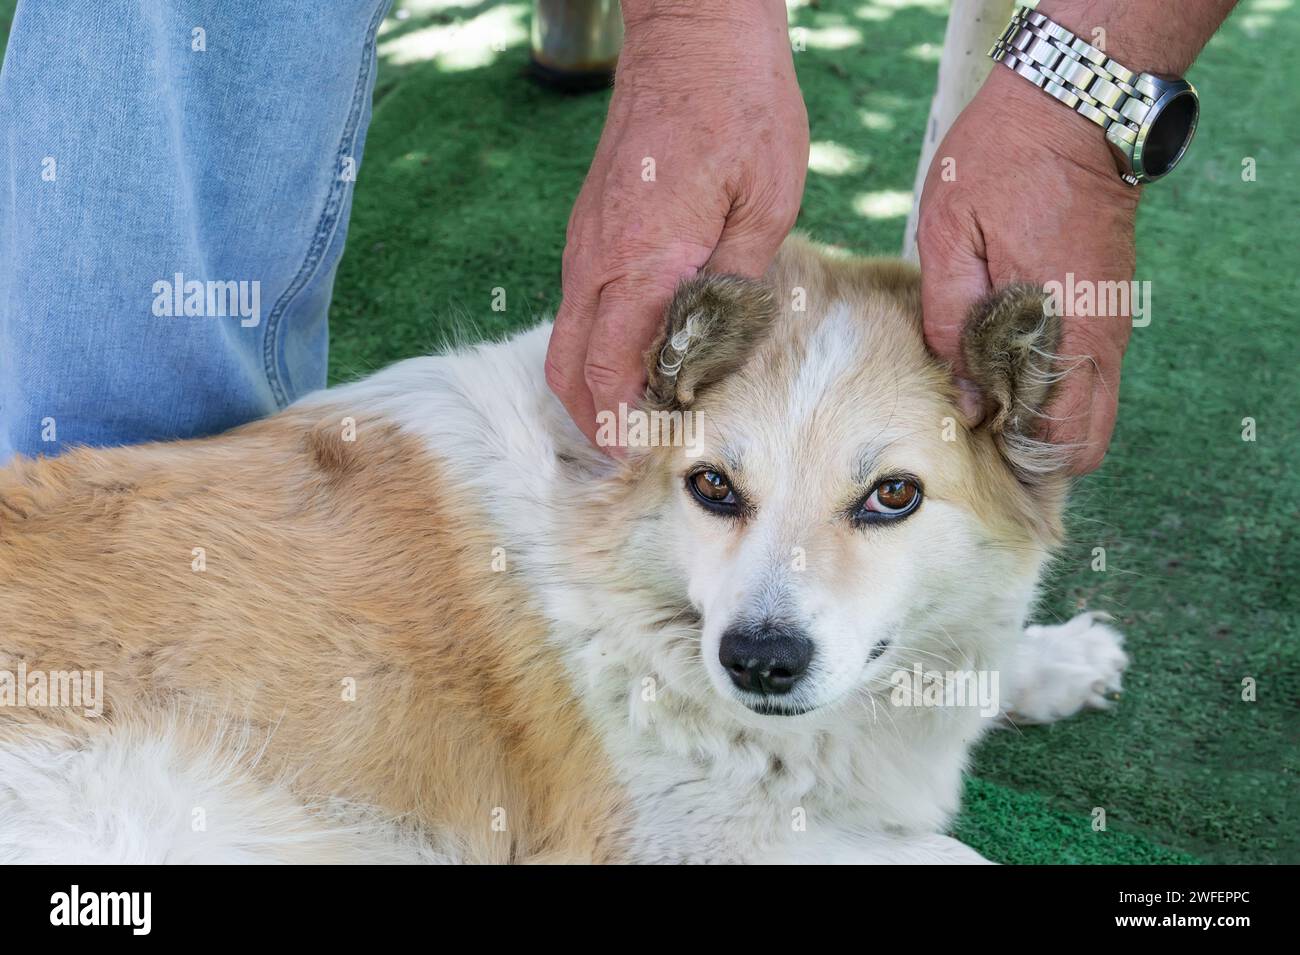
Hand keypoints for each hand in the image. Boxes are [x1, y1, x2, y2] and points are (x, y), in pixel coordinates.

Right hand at [546, 2, 807, 451]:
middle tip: (627, 448)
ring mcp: (588, 237)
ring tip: (637, 411)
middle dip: (589, 416)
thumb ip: (736, 281)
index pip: (607, 366)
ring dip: (593, 381)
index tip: (637, 453)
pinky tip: (641, 349)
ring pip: (569, 333)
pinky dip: (597, 341)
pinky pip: (582, 300)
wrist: (692, 32)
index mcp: (643, 258)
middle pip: (567, 363)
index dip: (616, 421)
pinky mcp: (593, 221)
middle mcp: (599, 255)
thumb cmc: (739, 105)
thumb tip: (717, 344)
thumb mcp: (765, 201)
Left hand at [916, 65, 1140, 473]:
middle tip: (980, 430)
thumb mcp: (950, 240)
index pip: (1062, 439)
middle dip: (1035, 451)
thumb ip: (954, 324)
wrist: (1071, 107)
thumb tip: (966, 400)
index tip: (971, 440)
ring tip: (985, 398)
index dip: (1015, 457)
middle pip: (1086, 438)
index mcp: (1063, 329)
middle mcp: (1099, 337)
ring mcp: (1110, 323)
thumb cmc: (998, 166)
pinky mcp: (1107, 305)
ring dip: (1044, 418)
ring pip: (1090, 408)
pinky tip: (1004, 363)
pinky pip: (1089, 373)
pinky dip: (1054, 385)